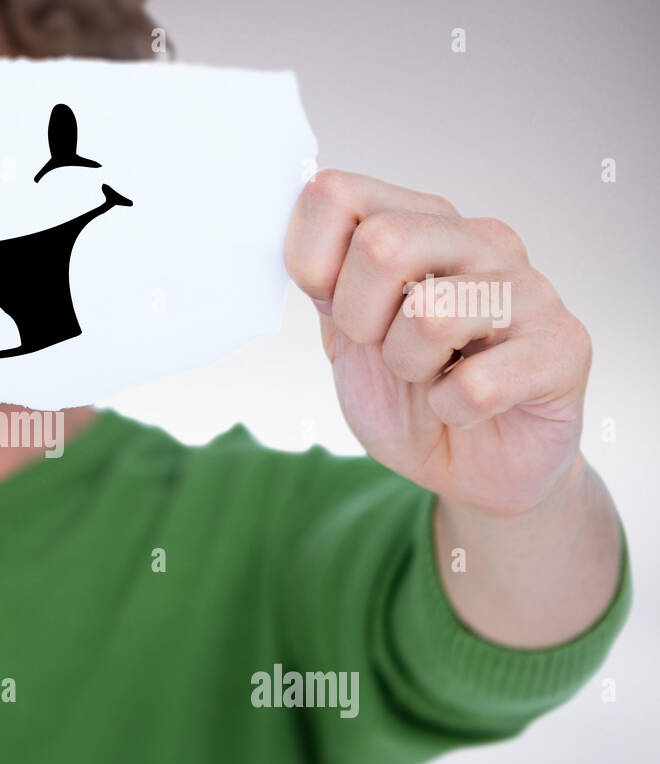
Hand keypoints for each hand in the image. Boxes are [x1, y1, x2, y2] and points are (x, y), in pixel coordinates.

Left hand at [284, 170, 589, 515]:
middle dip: (358, 317)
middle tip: (385, 349)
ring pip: (430, 312)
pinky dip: (452, 410)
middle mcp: (480, 240)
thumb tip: (301, 231)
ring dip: (409, 366)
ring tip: (434, 375)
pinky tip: (470, 406)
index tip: (332, 306)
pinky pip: (476, 383)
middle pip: (381, 241)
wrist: (473, 467)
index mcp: (421, 223)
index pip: (336, 193)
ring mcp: (529, 288)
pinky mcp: (565, 345)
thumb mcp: (345, 337)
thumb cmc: (410, 396)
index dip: (310, 262)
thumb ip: (324, 282)